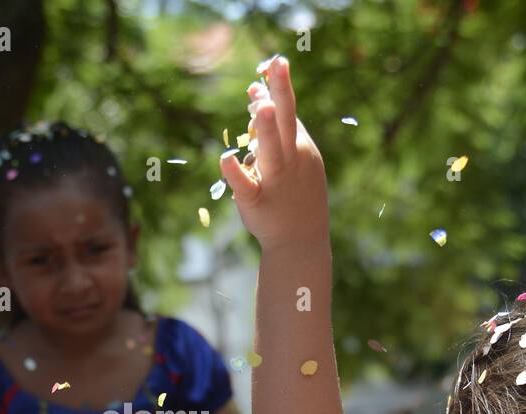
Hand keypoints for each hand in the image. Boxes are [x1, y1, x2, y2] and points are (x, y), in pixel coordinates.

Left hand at [220, 55, 328, 253]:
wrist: (300, 239)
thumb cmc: (294, 193)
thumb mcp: (291, 157)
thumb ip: (274, 127)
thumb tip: (256, 92)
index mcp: (300, 148)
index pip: (289, 112)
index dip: (278, 88)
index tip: (272, 64)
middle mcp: (291, 160)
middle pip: (288, 122)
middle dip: (283, 92)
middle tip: (278, 63)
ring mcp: (275, 181)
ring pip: (272, 152)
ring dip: (268, 130)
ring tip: (263, 107)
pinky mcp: (257, 202)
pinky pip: (246, 185)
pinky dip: (236, 173)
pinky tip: (225, 158)